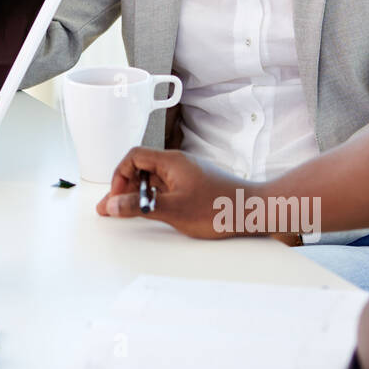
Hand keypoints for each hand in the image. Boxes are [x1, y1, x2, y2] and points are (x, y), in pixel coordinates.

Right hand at [95, 147, 248, 238]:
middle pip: (141, 167)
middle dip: (125, 187)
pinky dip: (155, 198)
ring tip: (131, 212)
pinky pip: (166, 188)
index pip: (134, 157)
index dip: (119, 175)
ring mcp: (187, 175)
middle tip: (114, 208)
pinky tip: (155, 212)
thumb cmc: (220, 208)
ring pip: (154, 179)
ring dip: (139, 194)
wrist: (254, 212)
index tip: (116, 196)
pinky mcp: (194, 186)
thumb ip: (139, 206)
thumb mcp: (173, 210)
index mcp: (171, 161)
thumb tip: (113, 204)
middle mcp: (178, 164)